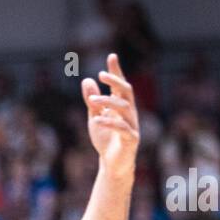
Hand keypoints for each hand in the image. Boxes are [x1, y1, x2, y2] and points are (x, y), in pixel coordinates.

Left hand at [82, 53, 139, 176]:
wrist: (113, 164)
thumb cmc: (106, 139)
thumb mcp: (94, 117)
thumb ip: (92, 102)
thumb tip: (86, 80)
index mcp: (122, 106)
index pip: (121, 85)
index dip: (117, 71)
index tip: (111, 56)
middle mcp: (130, 112)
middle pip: (127, 91)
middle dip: (116, 81)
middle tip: (101, 75)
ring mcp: (132, 125)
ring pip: (125, 107)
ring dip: (108, 101)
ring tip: (92, 100)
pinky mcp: (132, 139)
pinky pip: (123, 127)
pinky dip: (109, 122)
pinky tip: (96, 120)